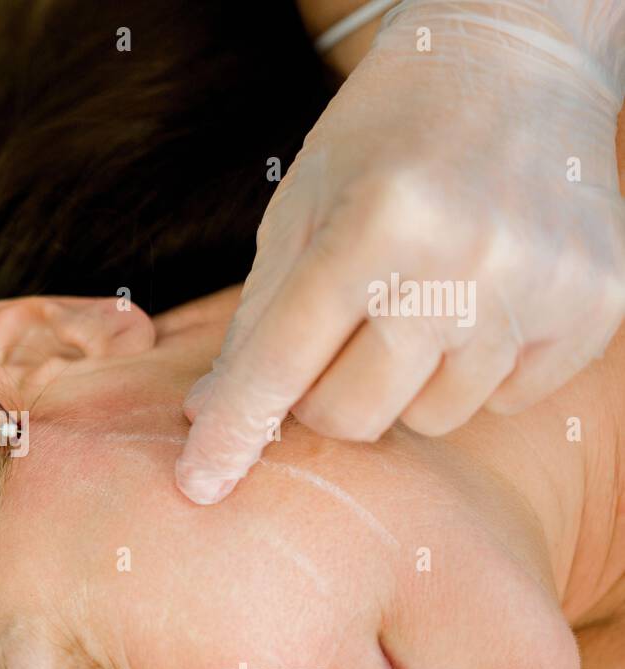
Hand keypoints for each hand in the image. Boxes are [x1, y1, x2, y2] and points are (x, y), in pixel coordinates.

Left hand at [177, 0, 624, 503]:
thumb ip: (257, 319)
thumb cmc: (383, 138)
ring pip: (430, 419)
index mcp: (374, 226)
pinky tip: (478, 296)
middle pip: (356, 416)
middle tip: (335, 337)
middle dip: (323, 398)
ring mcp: (540, 287)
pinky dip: (475, 367)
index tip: (199, 485)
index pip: (282, 365)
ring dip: (403, 382)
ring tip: (415, 299)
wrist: (514, 66)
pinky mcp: (597, 305)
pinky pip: (506, 399)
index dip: (232, 432)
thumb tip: (210, 417)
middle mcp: (463, 262)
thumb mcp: (300, 209)